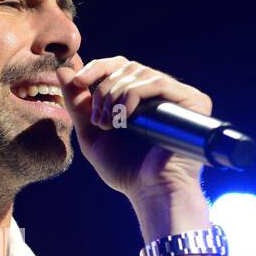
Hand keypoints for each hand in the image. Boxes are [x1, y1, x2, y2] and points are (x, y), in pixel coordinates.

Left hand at [56, 55, 212, 202]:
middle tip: (98, 118)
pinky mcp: (192, 101)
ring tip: (110, 124)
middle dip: (104, 87)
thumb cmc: (125, 170)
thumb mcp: (92, 134)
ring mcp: (176, 96)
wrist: (151, 190)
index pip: (118, 66)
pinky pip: (157, 83)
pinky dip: (134, 94)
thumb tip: (63, 71)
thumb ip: (77, 104)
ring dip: (116, 95)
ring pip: (140, 73)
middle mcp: (158, 94)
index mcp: (138, 98)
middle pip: (127, 65)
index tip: (78, 80)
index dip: (97, 68)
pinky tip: (126, 116)